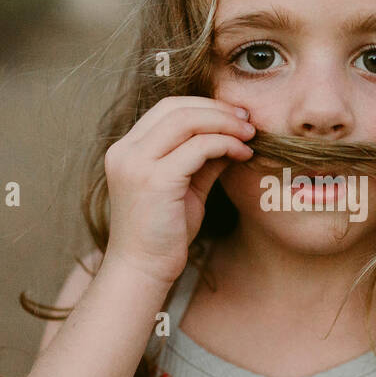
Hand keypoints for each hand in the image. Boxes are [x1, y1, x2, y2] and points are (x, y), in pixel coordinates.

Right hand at [103, 96, 254, 284]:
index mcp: (127, 150)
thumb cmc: (164, 234)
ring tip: (249, 135)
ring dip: (224, 124)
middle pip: (175, 108)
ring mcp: (136, 164)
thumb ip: (204, 159)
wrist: (143, 271)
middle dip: (217, 109)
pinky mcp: (154, 181)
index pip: (167, 109)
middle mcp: (126, 152)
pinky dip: (225, 144)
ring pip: (187, 121)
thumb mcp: (186, 187)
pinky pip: (197, 148)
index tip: (235, 115)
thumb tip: (235, 135)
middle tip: (248, 120)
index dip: (204, 105)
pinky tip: (242, 154)